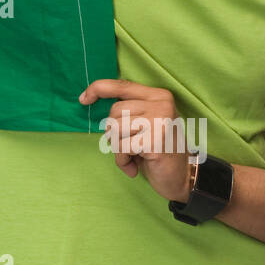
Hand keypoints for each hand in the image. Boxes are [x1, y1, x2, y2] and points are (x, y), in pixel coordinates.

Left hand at [79, 79, 192, 201]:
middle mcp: (161, 104)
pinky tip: (135, 167)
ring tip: (134, 156)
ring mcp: (159, 121)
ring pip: (115, 129)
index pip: (122, 85)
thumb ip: (128, 109)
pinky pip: (121, 147)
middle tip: (130, 147)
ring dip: (118, 148)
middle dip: (114, 133)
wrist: (181, 178)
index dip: (98, 89)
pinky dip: (123, 161)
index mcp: (158, 96)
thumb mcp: (146, 123)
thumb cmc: (158, 150)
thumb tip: (89, 98)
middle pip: (114, 111)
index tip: (83, 99)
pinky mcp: (154, 141)